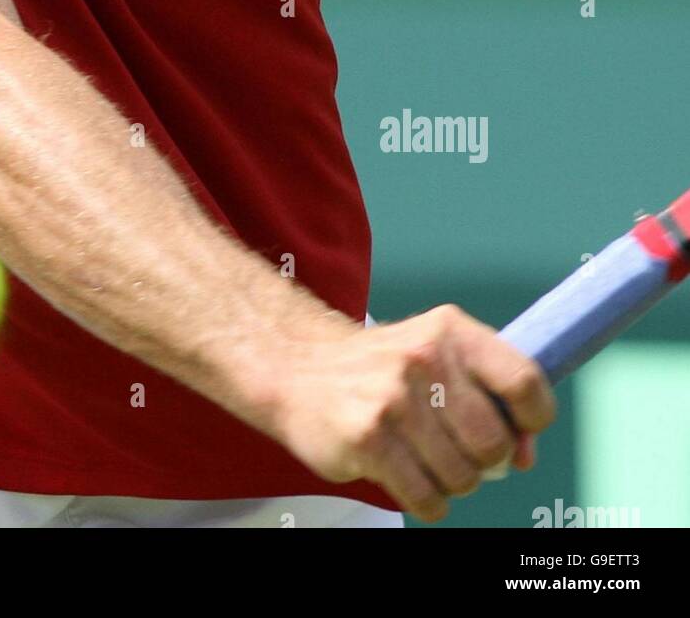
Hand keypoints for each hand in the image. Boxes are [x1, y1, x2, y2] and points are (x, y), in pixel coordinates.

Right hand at [269, 304, 555, 522]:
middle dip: (483, 461)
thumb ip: (488, 398)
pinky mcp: (368, 438)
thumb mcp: (436, 359)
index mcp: (450, 331)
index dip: (533, 417)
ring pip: (463, 478)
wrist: (297, 368)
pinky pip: (429, 499)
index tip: (519, 430)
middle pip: (494, 443)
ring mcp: (394, 399)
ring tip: (424, 457)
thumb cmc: (381, 369)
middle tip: (457, 450)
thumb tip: (524, 455)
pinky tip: (406, 474)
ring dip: (451, 481)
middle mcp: (424, 359)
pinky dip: (427, 500)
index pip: (524, 381)